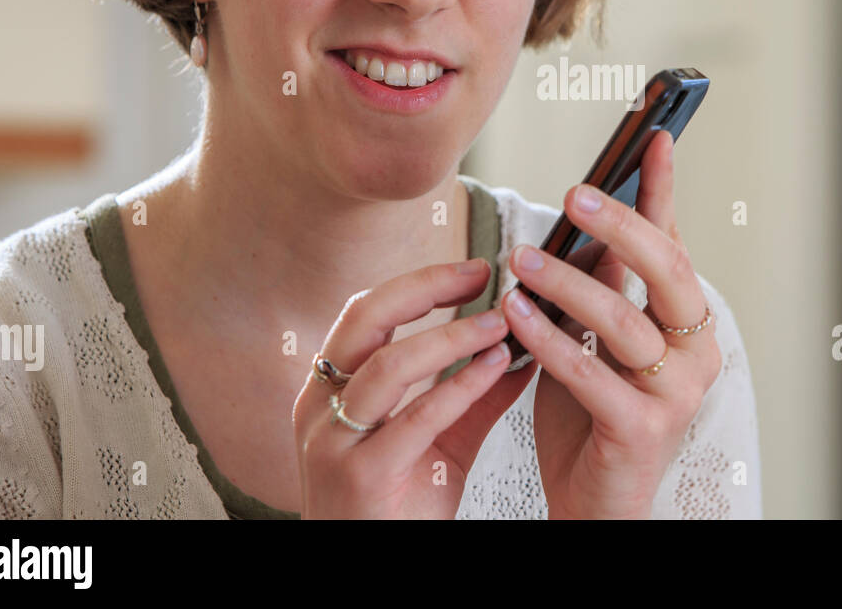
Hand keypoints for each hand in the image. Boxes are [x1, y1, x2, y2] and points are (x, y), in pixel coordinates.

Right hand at [293, 261, 536, 517]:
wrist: (371, 571)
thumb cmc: (398, 508)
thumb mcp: (441, 440)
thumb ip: (474, 395)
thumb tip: (520, 347)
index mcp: (331, 389)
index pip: (366, 312)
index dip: (419, 282)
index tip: (475, 270)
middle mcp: (321, 407)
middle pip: (366, 319)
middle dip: (427, 287)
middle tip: (482, 274)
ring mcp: (334, 442)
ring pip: (388, 366)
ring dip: (451, 336)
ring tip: (499, 323)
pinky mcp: (361, 478)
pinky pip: (414, 420)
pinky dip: (460, 387)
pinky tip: (496, 368)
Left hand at [501, 130, 721, 518]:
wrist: (596, 502)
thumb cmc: (593, 415)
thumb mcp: (596, 339)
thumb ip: (602, 286)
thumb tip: (588, 219)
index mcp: (688, 323)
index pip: (677, 242)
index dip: (664, 190)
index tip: (653, 137)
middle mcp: (696, 352)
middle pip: (669, 270)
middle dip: (620, 224)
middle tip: (574, 193)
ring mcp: (675, 392)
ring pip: (623, 320)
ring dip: (567, 282)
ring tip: (520, 259)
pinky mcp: (641, 429)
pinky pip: (589, 373)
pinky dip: (548, 339)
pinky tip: (514, 313)